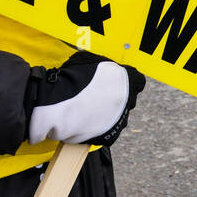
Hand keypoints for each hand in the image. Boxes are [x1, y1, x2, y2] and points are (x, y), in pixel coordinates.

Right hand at [26, 51, 145, 146]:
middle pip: (128, 100)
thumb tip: (103, 71)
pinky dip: (99, 129)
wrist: (57, 103)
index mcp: (127, 81)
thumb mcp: (90, 61)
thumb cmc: (72, 79)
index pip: (138, 81)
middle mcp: (127, 101)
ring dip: (108, 114)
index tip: (116, 82)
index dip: (126, 81)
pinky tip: (85, 122)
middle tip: (98, 96)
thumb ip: (103, 67)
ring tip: (88, 110)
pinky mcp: (108, 136)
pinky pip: (108, 132)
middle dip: (116, 98)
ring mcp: (119, 120)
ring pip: (119, 117)